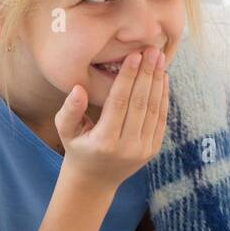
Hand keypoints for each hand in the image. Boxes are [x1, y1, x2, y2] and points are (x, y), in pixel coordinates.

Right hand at [55, 47, 168, 194]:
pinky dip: (163, 97)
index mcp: (104, 141)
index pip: (119, 102)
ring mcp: (143, 149)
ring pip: (153, 110)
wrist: (95, 180)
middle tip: (151, 50)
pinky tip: (163, 78)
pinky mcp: (153, 149)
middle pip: (140, 103)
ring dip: (157, 82)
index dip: (128, 77)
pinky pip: (160, 119)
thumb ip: (70, 110)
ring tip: (159, 58)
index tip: (135, 55)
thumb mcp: (66, 130)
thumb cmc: (78, 148)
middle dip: (147, 74)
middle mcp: (127, 147)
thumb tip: (78, 88)